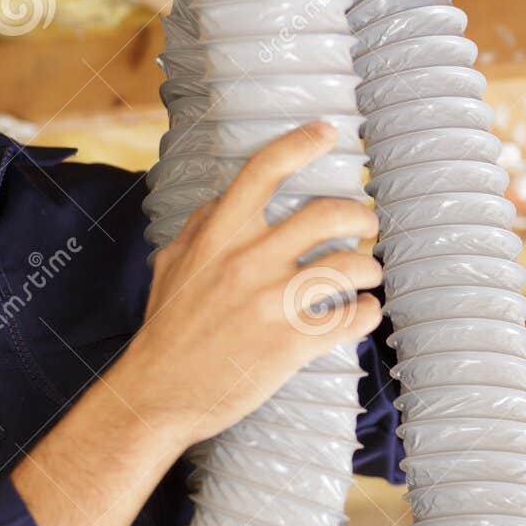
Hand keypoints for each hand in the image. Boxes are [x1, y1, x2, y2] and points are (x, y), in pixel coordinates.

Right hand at [114, 122, 382, 448]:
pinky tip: (362, 312)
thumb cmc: (165, 329)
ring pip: (349, 265)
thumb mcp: (172, 265)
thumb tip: (226, 199)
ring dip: (368, 267)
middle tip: (365, 226)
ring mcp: (273, 302)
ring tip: (366, 275)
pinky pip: (353, 317)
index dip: (301, 144)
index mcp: (217, 236)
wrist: (158, 393)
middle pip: (327, 214)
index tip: (326, 132)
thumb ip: (200, 228)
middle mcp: (248, 261)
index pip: (263, 171)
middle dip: (359, 216)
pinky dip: (367, 312)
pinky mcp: (292, 343)